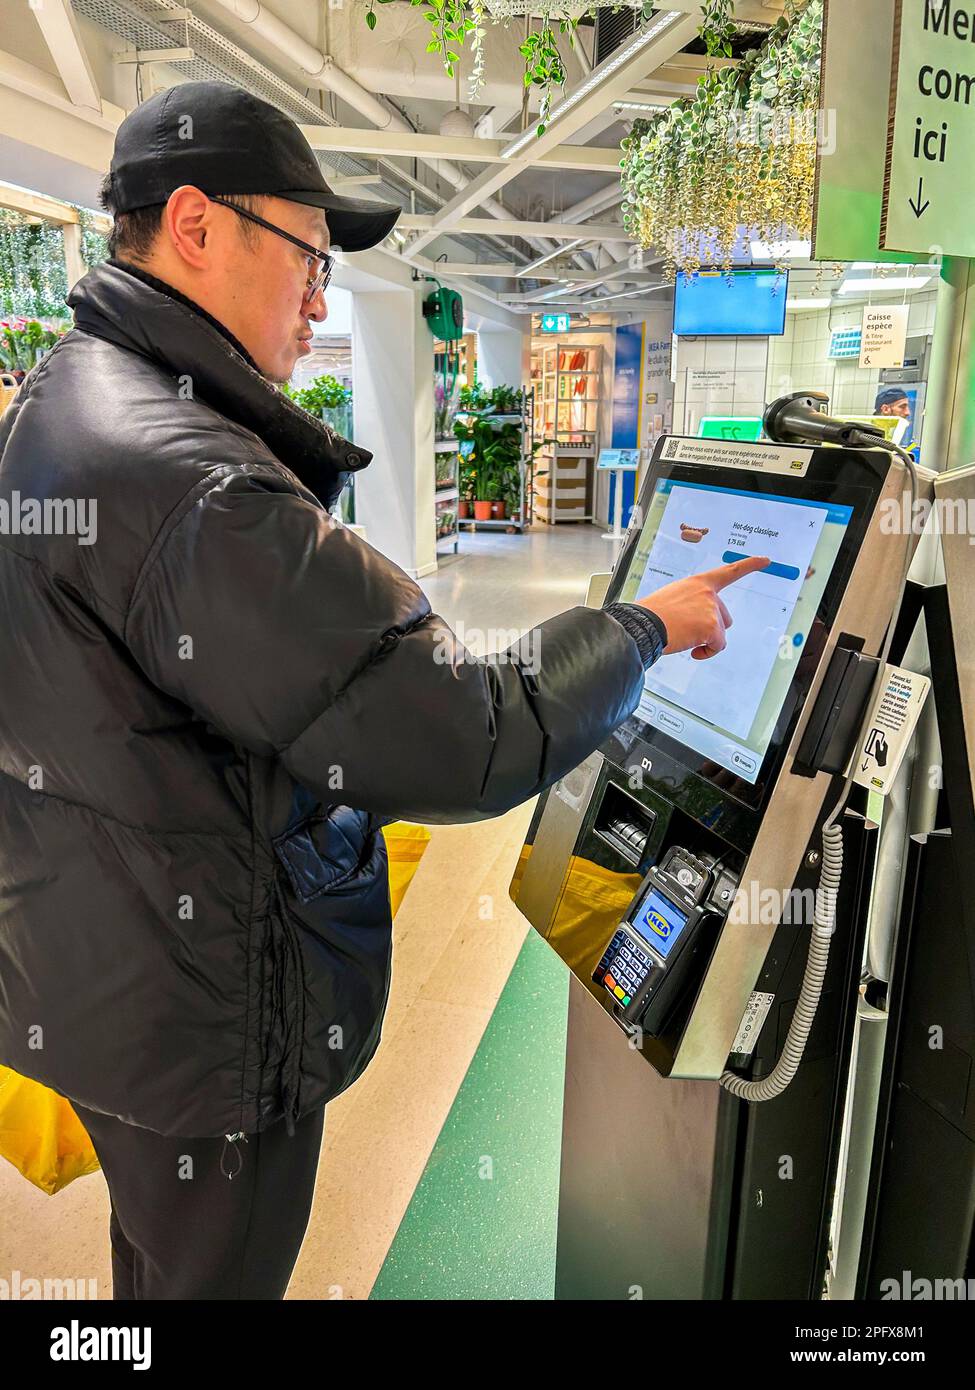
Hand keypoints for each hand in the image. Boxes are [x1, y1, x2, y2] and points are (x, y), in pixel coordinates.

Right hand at [637, 554, 770, 660]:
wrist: (642, 625)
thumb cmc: (651, 615)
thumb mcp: (673, 599)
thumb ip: (692, 604)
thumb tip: (699, 624)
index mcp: (698, 583)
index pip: (728, 572)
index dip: (749, 565)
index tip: (765, 560)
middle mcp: (708, 592)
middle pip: (724, 617)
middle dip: (710, 628)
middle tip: (688, 632)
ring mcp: (711, 608)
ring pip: (720, 633)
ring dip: (707, 640)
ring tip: (685, 638)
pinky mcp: (712, 626)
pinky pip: (718, 646)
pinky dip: (707, 652)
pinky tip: (692, 650)